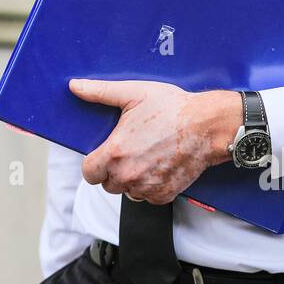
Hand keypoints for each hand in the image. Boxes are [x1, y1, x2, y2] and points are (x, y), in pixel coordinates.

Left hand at [69, 78, 241, 203]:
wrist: (207, 125)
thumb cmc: (172, 107)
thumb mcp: (132, 93)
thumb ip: (99, 92)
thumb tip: (75, 86)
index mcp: (115, 153)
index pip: (88, 173)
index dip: (94, 164)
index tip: (105, 154)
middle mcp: (128, 175)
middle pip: (107, 184)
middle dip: (113, 170)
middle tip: (130, 150)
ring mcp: (147, 188)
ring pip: (127, 192)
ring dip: (132, 180)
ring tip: (146, 156)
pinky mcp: (165, 195)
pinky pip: (148, 197)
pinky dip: (151, 187)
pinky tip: (159, 166)